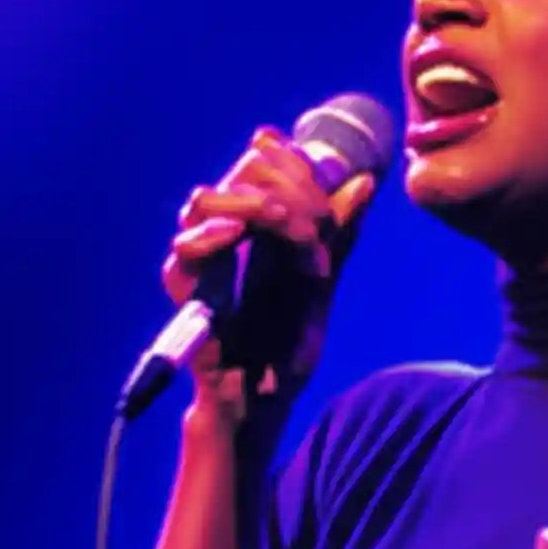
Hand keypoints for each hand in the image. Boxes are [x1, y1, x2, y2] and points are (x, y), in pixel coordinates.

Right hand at [163, 126, 374, 433]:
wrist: (268, 389)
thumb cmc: (290, 334)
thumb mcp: (323, 275)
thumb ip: (339, 229)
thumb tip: (364, 179)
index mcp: (256, 222)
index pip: (263, 163)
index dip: (292, 159)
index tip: (328, 174)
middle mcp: (225, 231)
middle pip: (238, 173)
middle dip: (285, 185)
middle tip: (317, 220)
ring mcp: (201, 259)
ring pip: (204, 202)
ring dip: (251, 203)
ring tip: (284, 219)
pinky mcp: (185, 291)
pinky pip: (183, 252)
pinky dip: (209, 235)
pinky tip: (236, 231)